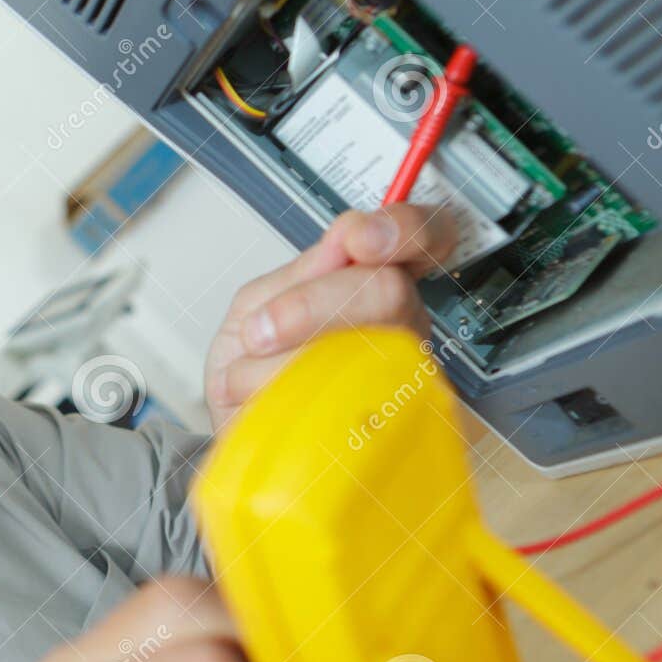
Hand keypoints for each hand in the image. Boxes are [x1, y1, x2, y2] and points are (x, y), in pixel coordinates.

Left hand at [203, 205, 457, 429]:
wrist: (234, 427)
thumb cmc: (252, 366)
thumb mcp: (258, 304)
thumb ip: (302, 272)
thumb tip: (347, 239)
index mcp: (375, 286)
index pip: (427, 238)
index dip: (406, 229)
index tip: (357, 240)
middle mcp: (400, 328)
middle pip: (388, 291)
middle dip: (310, 306)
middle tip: (261, 331)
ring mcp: (398, 379)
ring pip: (355, 351)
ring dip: (273, 364)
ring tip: (250, 375)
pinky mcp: (379, 432)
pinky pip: (333, 405)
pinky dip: (274, 399)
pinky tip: (264, 405)